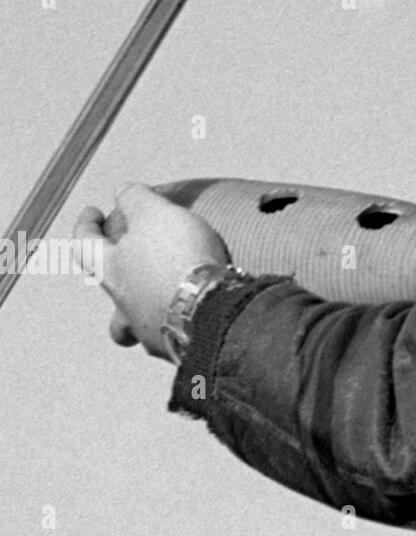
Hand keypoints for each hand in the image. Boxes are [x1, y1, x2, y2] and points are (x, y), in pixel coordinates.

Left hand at [75, 183, 230, 360]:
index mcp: (112, 270)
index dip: (86, 224)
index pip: (85, 243)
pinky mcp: (178, 343)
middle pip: (109, 292)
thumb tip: (123, 193)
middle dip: (113, 277)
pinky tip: (193, 310)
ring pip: (134, 322)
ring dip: (142, 308)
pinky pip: (171, 331)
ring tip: (161, 295)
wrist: (210, 305)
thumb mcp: (154, 213)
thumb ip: (135, 199)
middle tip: (126, 263)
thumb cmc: (177, 259)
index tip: (91, 212)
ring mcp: (149, 327)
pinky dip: (177, 320)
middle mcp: (124, 302)